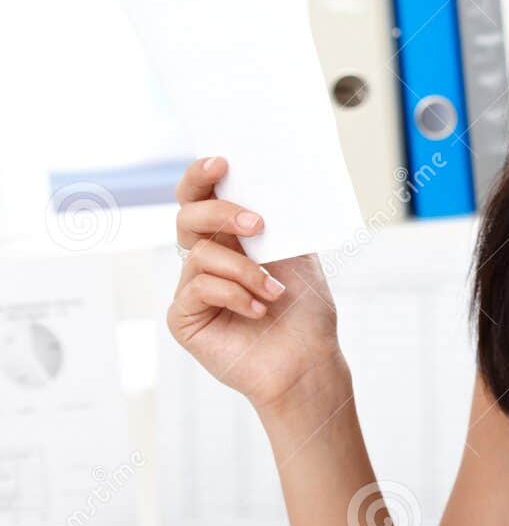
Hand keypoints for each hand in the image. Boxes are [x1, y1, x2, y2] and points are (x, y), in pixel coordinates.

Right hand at [168, 155, 343, 412]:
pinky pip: (199, 288)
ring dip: (245, 270)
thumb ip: (273, 221)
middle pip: (187, 217)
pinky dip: (235, 295)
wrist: (308, 362)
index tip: (222, 163)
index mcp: (229, 238)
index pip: (202, 198)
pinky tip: (258, 311)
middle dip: (220, 213)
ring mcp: (192, 288)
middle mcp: (206, 259)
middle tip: (257, 224)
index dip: (201, 177)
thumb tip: (259, 184)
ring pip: (200, 254)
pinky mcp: (184, 318)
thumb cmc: (305, 312)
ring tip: (275, 291)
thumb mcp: (295, 254)